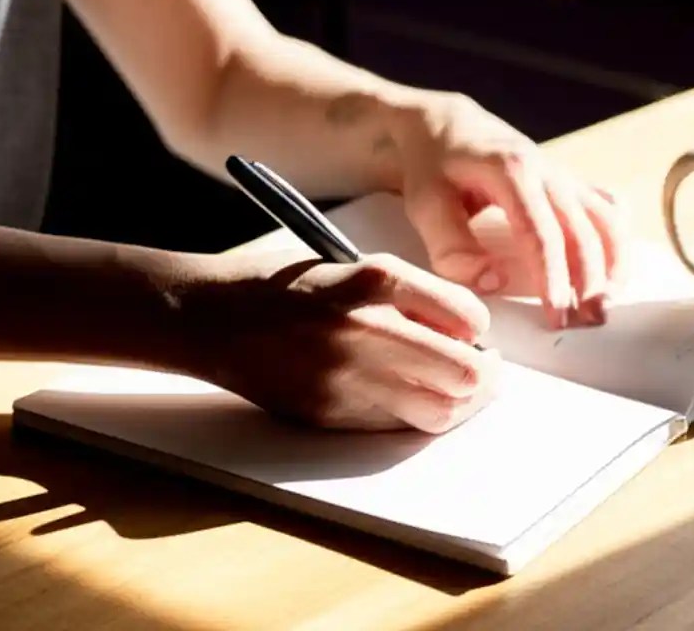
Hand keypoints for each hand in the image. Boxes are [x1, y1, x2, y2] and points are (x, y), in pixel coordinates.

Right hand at [184, 251, 499, 432]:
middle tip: (482, 368)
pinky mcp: (328, 412)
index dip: (480, 327)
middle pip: (464, 372)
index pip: (467, 316)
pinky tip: (410, 397)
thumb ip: (409, 298)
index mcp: (374, 280)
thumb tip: (468, 335)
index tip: (473, 330)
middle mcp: (364, 329)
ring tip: (453, 389)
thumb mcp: (352, 268)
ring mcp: (345, 377)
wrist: (210, 316)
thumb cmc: (287, 287)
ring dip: (458, 402)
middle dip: (483, 372)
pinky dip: (416, 414)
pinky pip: (397, 426)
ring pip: (440, 411)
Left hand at [393, 93, 624, 328]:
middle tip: (588, 322)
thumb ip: (452, 247)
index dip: (553, 278)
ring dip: (612, 265)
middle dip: (588, 281)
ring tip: (606, 304)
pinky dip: (617, 241)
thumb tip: (493, 282)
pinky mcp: (571, 183)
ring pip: (605, 220)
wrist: (445, 125)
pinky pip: (608, 210)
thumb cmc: (432, 167)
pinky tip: (613, 271)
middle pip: (582, 231)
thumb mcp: (425, 204)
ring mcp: (564, 175)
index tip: (556, 316)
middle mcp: (548, 171)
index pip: (542, 233)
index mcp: (512, 171)